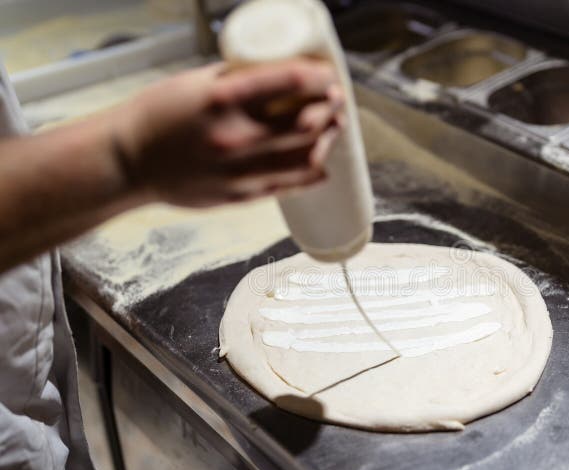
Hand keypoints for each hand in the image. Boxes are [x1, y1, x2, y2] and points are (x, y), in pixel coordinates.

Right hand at [112, 59, 341, 206]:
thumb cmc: (157, 116)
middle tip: (337, 101)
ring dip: (327, 140)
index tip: (328, 75)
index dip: (321, 77)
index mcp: (224, 99)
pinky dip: (313, 172)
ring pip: (306, 156)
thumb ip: (238, 79)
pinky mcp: (241, 195)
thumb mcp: (195, 82)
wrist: (127, 163)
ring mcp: (241, 170)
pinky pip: (290, 185)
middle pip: (307, 121)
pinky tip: (322, 164)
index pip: (293, 82)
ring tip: (333, 129)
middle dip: (330, 108)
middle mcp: (237, 136)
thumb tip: (278, 72)